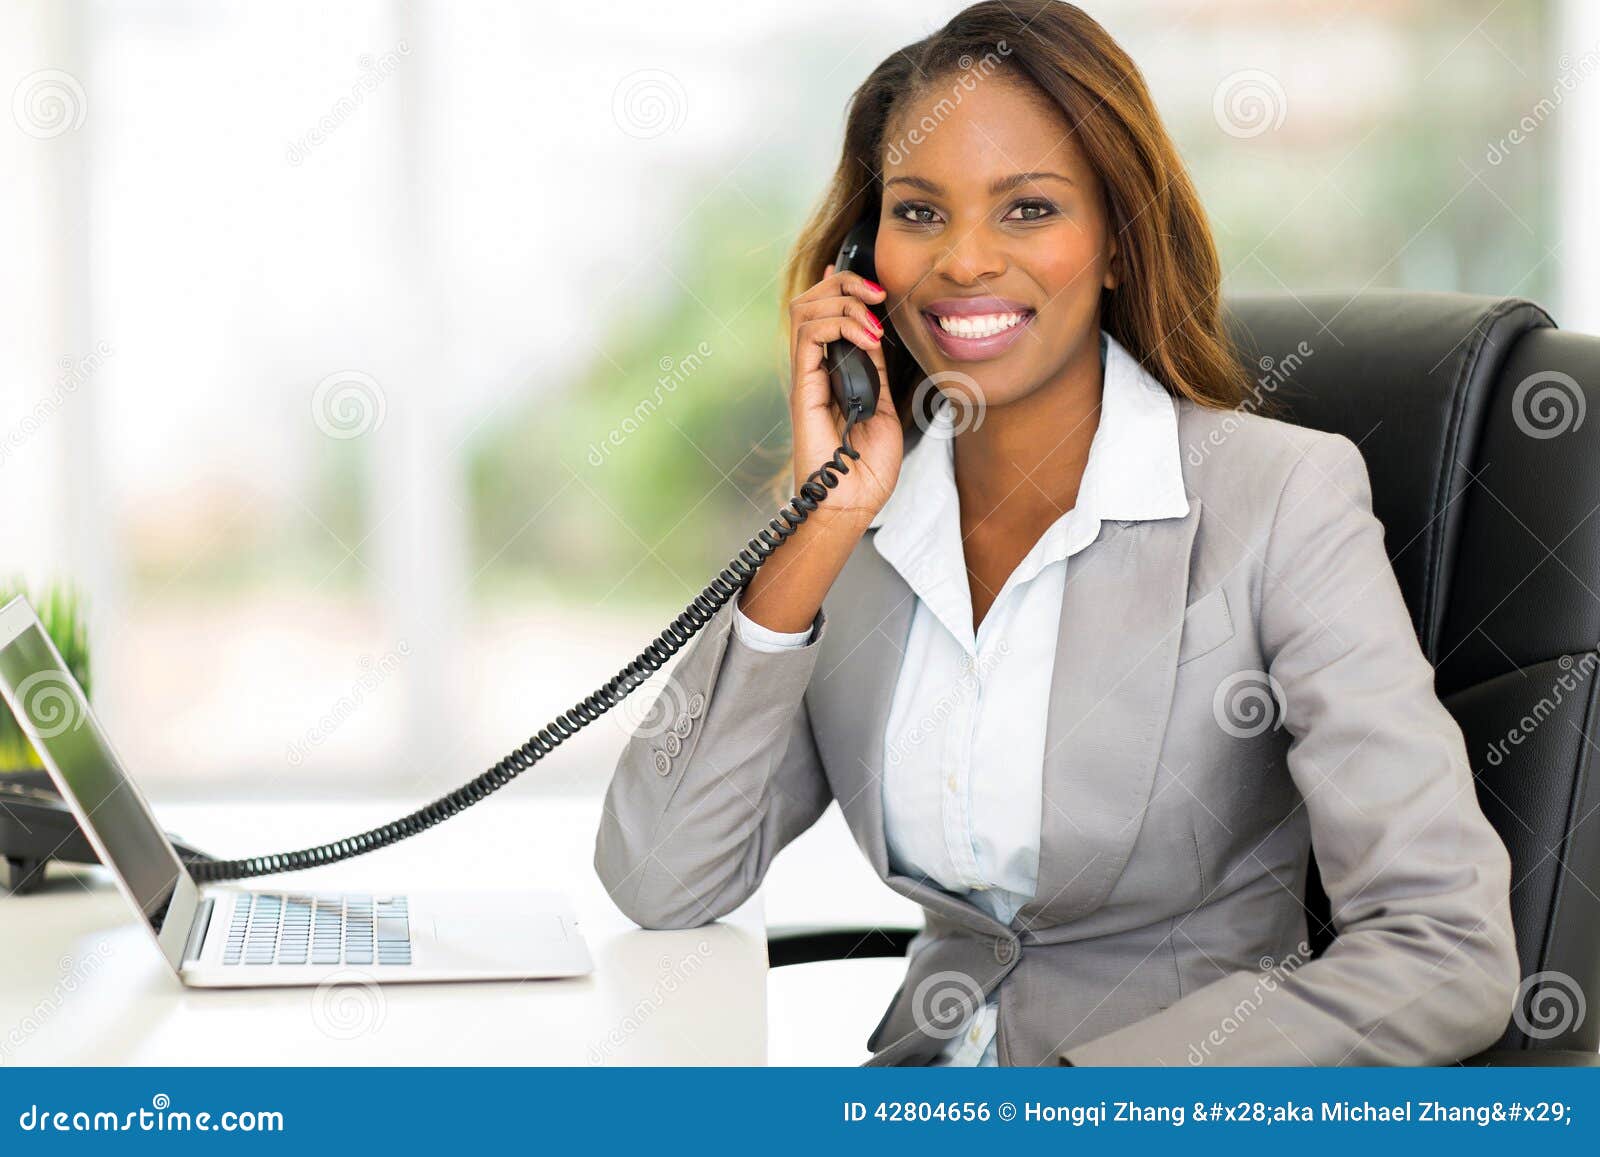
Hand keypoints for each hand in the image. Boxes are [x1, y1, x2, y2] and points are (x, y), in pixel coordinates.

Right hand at [786, 263, 902, 520]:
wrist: (853, 503)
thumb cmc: (866, 468)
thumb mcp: (883, 406)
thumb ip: (874, 369)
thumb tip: (873, 330)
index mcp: (830, 372)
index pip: (824, 312)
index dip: (842, 286)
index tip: (873, 284)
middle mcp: (813, 369)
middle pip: (810, 300)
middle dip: (844, 283)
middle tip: (877, 293)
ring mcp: (805, 376)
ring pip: (804, 308)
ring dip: (843, 300)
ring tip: (873, 320)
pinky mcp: (802, 387)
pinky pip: (809, 335)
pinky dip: (840, 324)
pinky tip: (866, 338)